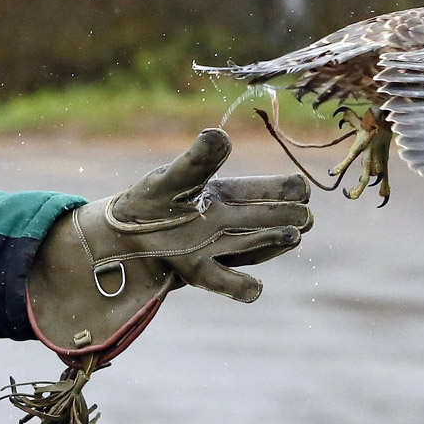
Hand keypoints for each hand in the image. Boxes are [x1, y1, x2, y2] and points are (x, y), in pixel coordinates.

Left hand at [107, 127, 312, 300]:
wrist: (119, 238)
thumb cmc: (149, 203)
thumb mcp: (171, 178)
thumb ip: (196, 161)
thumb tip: (220, 135)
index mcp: (227, 195)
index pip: (264, 189)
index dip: (285, 189)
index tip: (301, 189)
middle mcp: (229, 222)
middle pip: (267, 218)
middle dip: (287, 216)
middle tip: (305, 216)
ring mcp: (218, 249)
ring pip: (253, 245)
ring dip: (272, 242)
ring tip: (293, 236)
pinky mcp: (199, 273)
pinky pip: (224, 279)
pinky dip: (239, 285)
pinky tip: (254, 288)